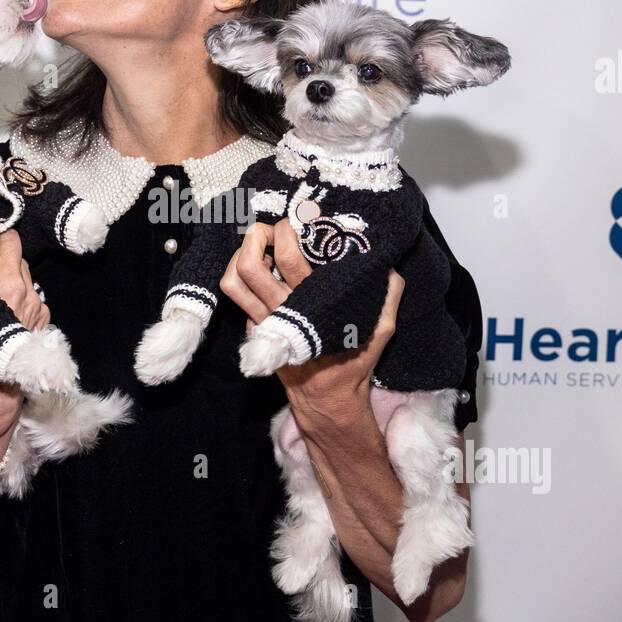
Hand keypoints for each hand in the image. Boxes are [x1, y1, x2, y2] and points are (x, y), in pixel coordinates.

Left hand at [219, 218, 404, 419]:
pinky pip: (238, 299)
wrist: (326, 401)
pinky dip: (241, 276)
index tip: (298, 220)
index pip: (288, 260)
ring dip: (239, 254)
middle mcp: (281, 313)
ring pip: (232, 283)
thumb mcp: (380, 331)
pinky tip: (261, 266)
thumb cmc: (353, 363)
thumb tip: (388, 266)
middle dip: (257, 236)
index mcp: (310, 307)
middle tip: (272, 227)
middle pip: (250, 266)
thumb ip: (387, 296)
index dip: (286, 233)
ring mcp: (263, 323)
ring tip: (258, 242)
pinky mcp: (254, 331)